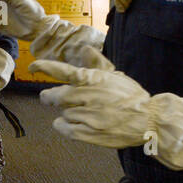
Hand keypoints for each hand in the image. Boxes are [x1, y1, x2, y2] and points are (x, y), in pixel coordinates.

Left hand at [31, 58, 149, 148]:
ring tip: (82, 112)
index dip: (46, 67)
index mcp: (95, 80)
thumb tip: (85, 49)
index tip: (33, 66)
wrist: (149, 121)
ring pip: (63, 113)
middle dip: (50, 97)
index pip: (65, 71)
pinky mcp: (89, 133)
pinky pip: (65, 128)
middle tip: (49, 98)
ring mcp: (88, 116)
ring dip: (66, 112)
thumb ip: (97, 64)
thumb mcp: (115, 77)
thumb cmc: (131, 97)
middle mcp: (89, 97)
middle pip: (56, 96)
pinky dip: (63, 126)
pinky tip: (70, 123)